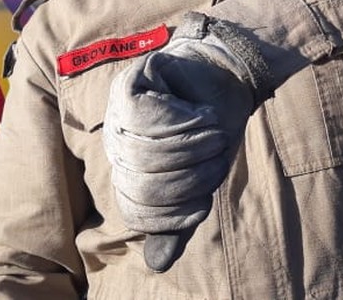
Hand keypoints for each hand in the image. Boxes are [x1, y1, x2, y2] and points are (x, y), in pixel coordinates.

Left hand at [102, 13, 270, 270]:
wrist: (226, 79)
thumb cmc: (212, 130)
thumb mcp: (200, 180)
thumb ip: (180, 217)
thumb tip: (159, 263)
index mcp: (129, 172)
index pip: (139, 211)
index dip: (175, 213)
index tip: (203, 203)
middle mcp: (116, 145)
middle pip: (144, 183)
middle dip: (192, 178)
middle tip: (218, 159)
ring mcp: (117, 114)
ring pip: (146, 151)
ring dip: (193, 146)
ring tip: (215, 134)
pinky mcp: (128, 84)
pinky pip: (147, 117)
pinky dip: (183, 120)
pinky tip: (200, 113)